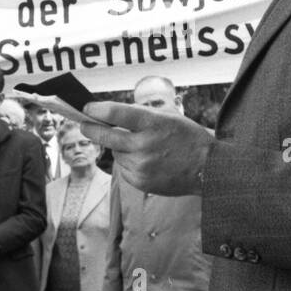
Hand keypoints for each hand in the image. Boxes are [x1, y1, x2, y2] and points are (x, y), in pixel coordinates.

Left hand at [81, 102, 211, 195]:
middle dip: (90, 128)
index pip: (116, 113)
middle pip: (106, 136)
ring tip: (140, 145)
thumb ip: (140, 114)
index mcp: (153, 123)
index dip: (97, 110)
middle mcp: (145, 145)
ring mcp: (142, 166)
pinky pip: (123, 168)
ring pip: (116, 152)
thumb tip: (110, 114)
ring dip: (120, 147)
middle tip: (83, 123)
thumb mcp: (168, 116)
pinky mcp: (140, 182)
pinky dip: (128, 162)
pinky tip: (145, 160)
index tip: (86, 108)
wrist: (208, 169)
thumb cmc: (187, 137)